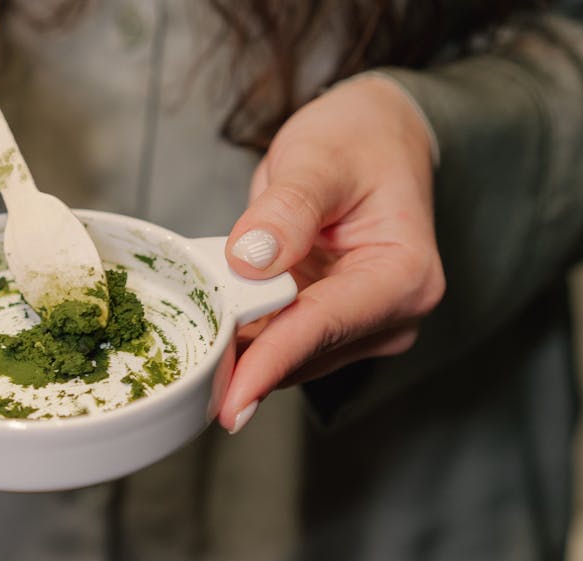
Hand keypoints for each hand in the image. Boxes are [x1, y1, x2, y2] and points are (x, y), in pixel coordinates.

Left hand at [219, 75, 445, 432]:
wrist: (377, 138)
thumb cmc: (359, 141)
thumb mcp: (319, 157)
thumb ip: (288, 208)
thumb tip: (249, 259)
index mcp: (404, 275)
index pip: (324, 326)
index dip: (271, 362)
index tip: (231, 400)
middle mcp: (391, 314)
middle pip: (303, 352)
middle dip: (242, 354)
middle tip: (178, 351)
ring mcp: (363, 326)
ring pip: (287, 356)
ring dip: (239, 342)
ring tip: (194, 317)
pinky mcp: (334, 327)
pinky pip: (279, 341)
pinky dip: (245, 330)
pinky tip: (214, 313)